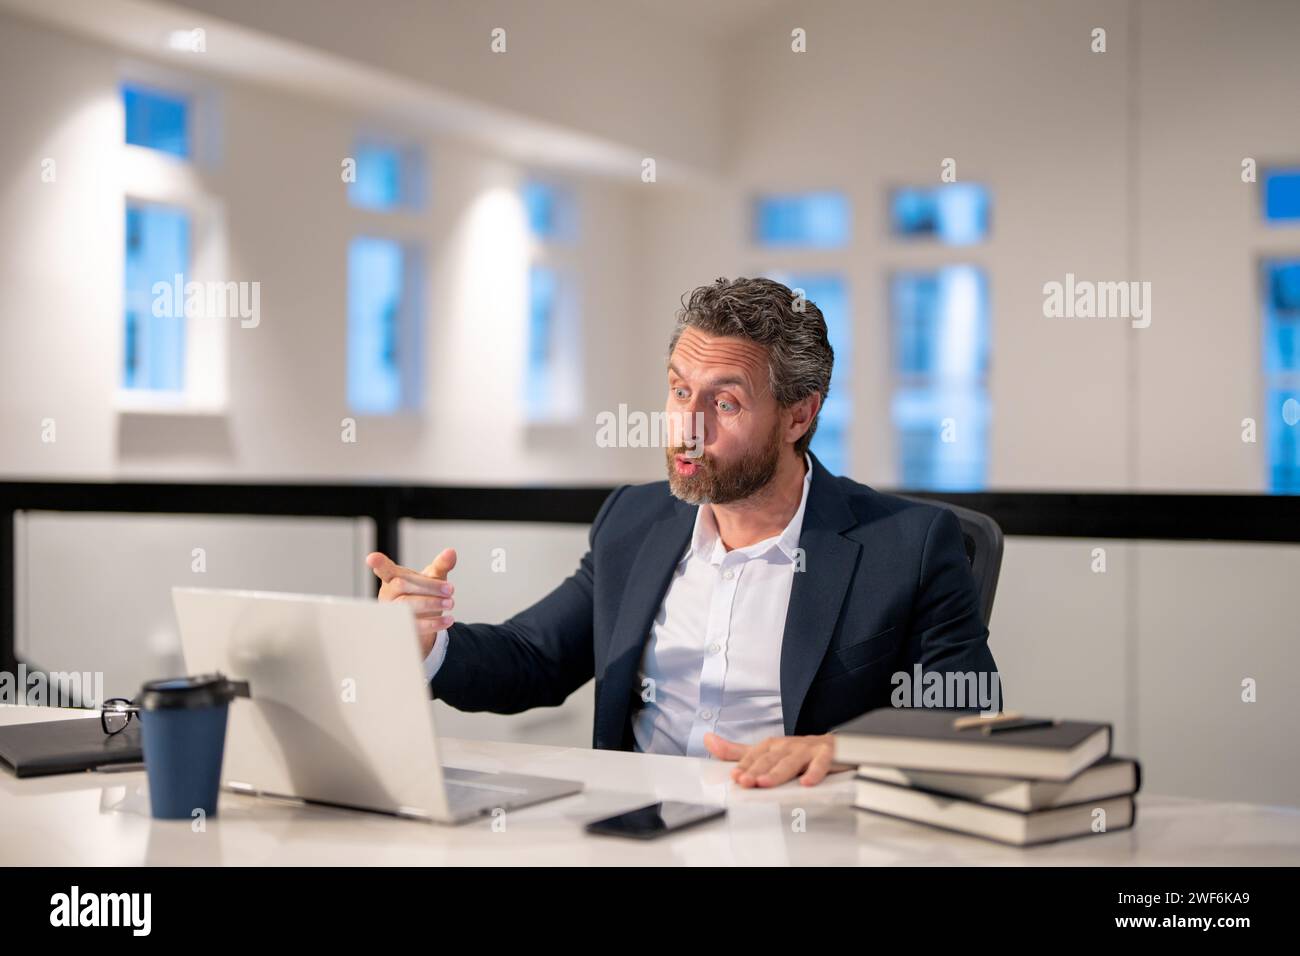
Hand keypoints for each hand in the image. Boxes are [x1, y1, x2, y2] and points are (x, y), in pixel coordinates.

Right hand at [366, 548, 456, 656]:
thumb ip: (441, 564)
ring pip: (406, 606)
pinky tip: (448, 620)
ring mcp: (392, 612)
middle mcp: (389, 594)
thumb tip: (451, 552)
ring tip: (450, 603)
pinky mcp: (401, 629)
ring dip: (431, 603)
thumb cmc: (424, 594)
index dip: (379, 564)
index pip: (385, 569)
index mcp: (394, 578)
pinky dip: (434, 623)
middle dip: (428, 586)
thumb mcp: (433, 577)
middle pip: (401, 585)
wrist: (424, 621)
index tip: (371, 558)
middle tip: (450, 589)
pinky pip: (414, 626)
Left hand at [703, 732, 851, 787]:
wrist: (834, 747)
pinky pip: (821, 763)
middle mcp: (788, 745)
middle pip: (770, 759)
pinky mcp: (827, 754)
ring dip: (777, 773)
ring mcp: (807, 749)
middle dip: (756, 771)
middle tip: (745, 782)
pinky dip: (814, 772)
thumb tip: (708, 740)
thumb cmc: (797, 752)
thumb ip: (737, 750)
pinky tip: (807, 782)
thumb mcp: (765, 752)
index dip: (744, 765)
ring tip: (765, 783)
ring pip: (791, 762)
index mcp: (772, 745)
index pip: (755, 755)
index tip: (734, 777)